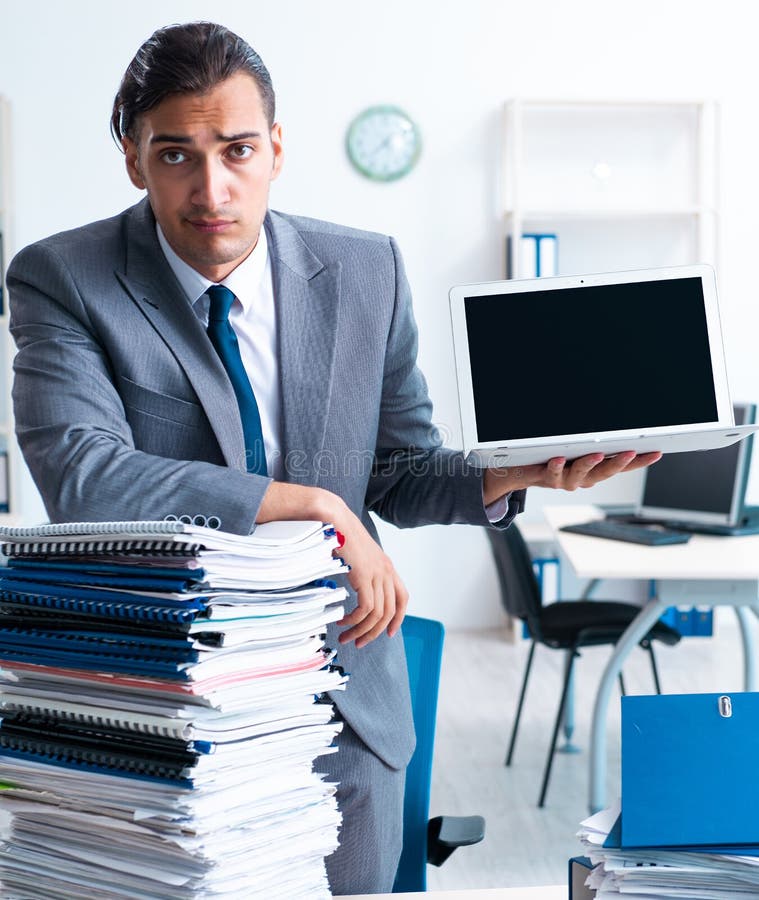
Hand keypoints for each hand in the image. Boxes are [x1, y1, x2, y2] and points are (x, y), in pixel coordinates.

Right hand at [256, 481, 407, 647]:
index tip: (389, 633)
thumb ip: (361, 571)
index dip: (399, 617)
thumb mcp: (357, 555)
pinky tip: (342, 621)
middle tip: (358, 643)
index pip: (403, 597)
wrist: (333, 518)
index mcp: (387, 566)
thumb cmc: (340, 534)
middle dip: (375, 632)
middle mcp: (386, 570)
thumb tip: (355, 589)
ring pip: (377, 614)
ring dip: (361, 630)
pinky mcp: (365, 575)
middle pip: (390, 611)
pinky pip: (366, 608)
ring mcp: (377, 573)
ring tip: (346, 637)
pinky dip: (355, 620)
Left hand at [483, 450, 661, 504]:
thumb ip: (594, 444)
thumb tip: (612, 428)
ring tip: (597, 453)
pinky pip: (552, 473)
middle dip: (619, 462)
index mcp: (595, 472)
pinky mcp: (546, 478)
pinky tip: (558, 458)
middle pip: (605, 472)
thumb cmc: (553, 458)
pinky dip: (556, 465)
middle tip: (632, 452)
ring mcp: (565, 480)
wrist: (520, 472)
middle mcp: (583, 479)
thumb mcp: (577, 450)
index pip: (623, 467)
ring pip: (580, 474)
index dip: (640, 462)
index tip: (656, 452)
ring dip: (589, 464)